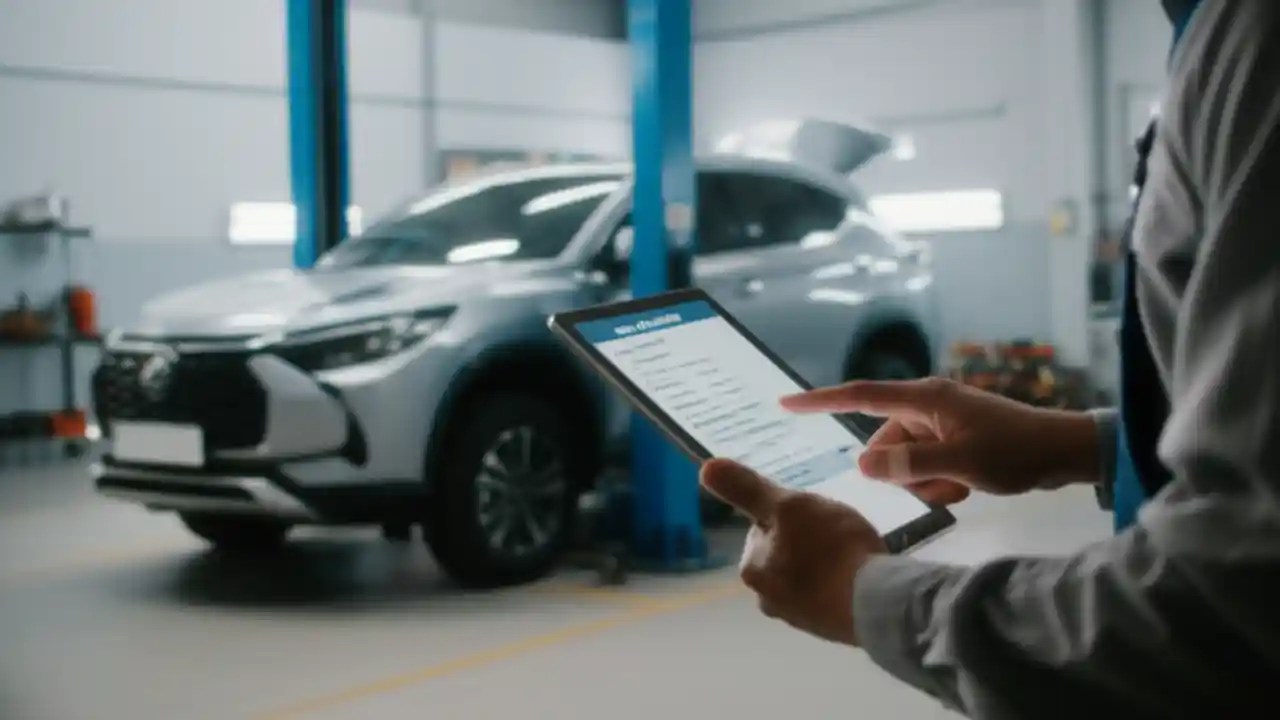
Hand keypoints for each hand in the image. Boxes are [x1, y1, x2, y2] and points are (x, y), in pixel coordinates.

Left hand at [699, 458, 885, 645]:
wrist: (879, 602)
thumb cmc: (830, 548)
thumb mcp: (787, 506)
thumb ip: (747, 489)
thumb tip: (705, 468)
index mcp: (752, 571)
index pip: (763, 529)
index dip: (789, 515)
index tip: (814, 513)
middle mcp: (768, 600)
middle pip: (785, 554)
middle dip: (808, 541)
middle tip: (837, 531)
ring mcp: (801, 619)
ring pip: (809, 576)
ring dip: (827, 562)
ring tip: (854, 551)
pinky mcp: (832, 628)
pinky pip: (832, 595)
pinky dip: (843, 582)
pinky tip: (863, 573)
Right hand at [781, 378, 1102, 504]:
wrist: (1064, 453)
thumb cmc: (1014, 452)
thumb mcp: (959, 463)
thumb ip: (909, 465)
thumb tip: (863, 463)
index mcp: (924, 398)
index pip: (860, 396)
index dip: (820, 401)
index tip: (786, 404)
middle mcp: (927, 405)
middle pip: (885, 441)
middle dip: (902, 471)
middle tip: (943, 484)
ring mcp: (942, 422)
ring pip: (906, 459)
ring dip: (924, 480)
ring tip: (961, 487)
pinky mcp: (955, 438)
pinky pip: (927, 464)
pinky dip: (940, 480)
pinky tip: (968, 487)